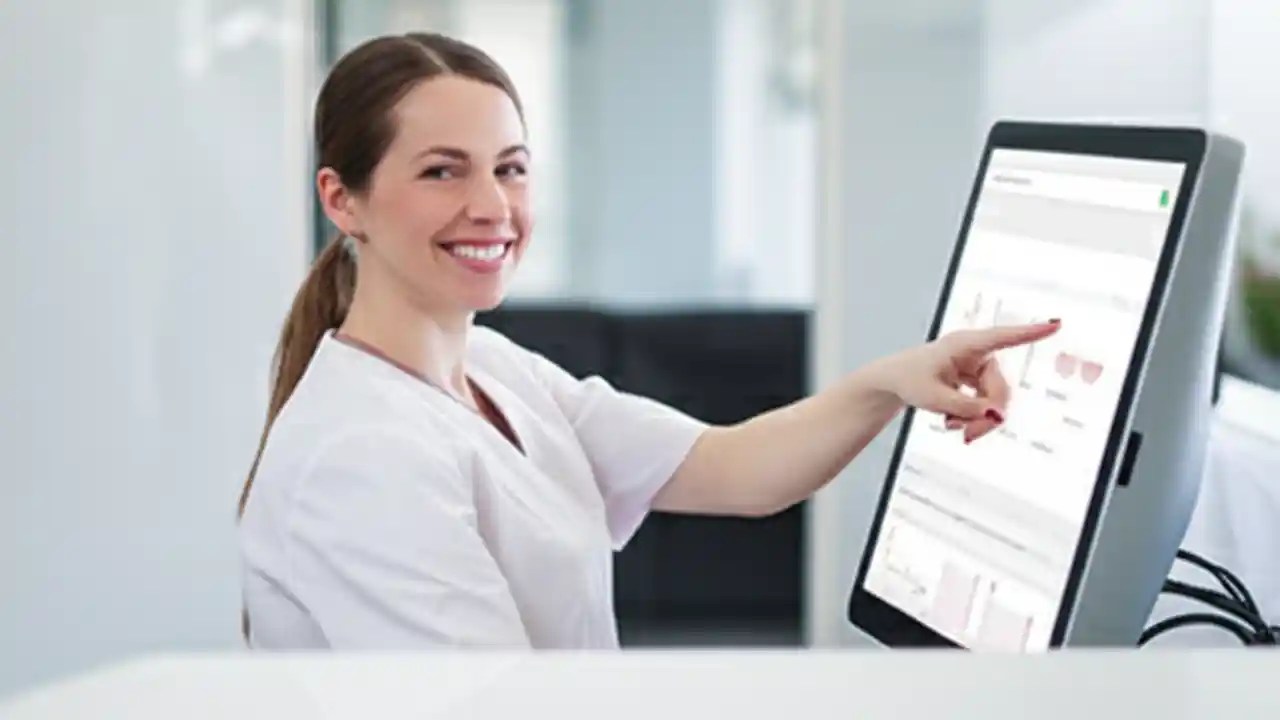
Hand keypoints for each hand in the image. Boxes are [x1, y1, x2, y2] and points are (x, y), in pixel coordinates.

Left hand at [869, 319, 1061, 443]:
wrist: (892, 382)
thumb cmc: (909, 379)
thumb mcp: (934, 398)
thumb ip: (966, 408)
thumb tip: (998, 417)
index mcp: (965, 345)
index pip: (1003, 338)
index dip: (1031, 333)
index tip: (1056, 324)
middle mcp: (977, 353)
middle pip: (999, 389)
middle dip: (987, 416)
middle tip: (968, 437)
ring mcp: (978, 367)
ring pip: (994, 401)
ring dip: (976, 420)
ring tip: (952, 428)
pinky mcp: (976, 380)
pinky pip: (985, 404)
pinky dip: (971, 417)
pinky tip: (951, 423)